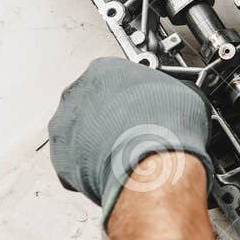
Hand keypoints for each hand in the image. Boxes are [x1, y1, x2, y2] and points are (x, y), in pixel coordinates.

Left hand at [49, 58, 212, 221]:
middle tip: (129, 132)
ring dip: (95, 143)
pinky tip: (111, 170)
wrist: (151, 163)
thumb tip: (173, 101)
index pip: (111, 79)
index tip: (136, 108)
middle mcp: (77, 92)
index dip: (127, 97)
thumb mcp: (179, 94)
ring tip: (121, 155)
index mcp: (103, 70)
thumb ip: (163, 93)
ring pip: (79, 133)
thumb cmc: (164, 128)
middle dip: (107, 119)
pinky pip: (74, 162)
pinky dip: (88, 168)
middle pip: (91, 104)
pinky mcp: (61, 156)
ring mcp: (65, 124)